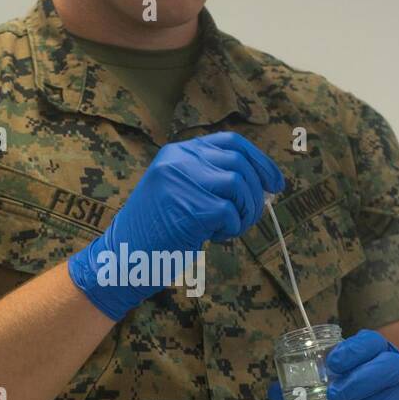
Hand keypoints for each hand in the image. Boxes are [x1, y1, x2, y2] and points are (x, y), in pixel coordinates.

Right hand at [69, 132, 284, 321]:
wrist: (122, 256)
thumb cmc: (155, 230)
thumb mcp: (179, 191)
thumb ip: (211, 179)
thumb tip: (261, 183)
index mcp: (177, 152)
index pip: (231, 142)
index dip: (259, 161)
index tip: (275, 181)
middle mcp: (179, 160)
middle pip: (239, 162)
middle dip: (256, 191)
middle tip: (254, 214)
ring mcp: (183, 181)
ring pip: (239, 184)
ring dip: (246, 211)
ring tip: (231, 228)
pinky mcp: (190, 207)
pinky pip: (230, 212)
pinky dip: (232, 228)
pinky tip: (216, 237)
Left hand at [268, 328, 398, 399]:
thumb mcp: (327, 395)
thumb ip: (302, 390)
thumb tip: (271, 391)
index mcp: (376, 354)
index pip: (371, 342)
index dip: (353, 350)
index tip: (332, 362)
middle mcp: (397, 369)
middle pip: (388, 367)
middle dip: (360, 381)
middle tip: (334, 396)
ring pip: (396, 397)